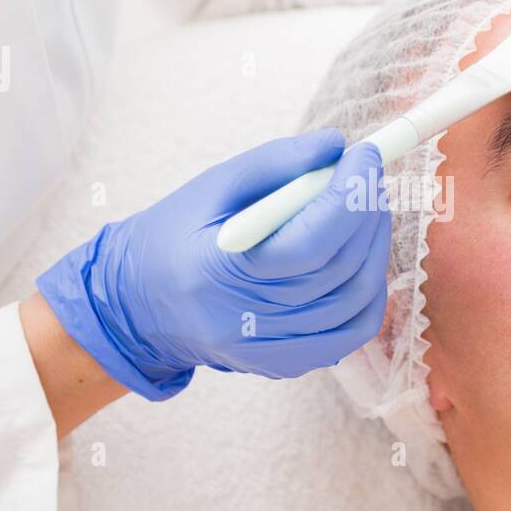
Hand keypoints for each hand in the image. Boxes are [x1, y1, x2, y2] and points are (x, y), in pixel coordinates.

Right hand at [36, 129, 390, 399]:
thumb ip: (274, 162)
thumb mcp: (212, 186)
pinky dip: (370, 291)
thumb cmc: (174, 234)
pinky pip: (350, 332)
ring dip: (374, 248)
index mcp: (217, 274)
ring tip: (366, 210)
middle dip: (366, 214)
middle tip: (369, 178)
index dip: (349, 198)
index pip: (308, 244)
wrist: (137, 305)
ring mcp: (266, 352)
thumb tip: (337, 145)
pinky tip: (364, 257)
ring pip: (353, 301)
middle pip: (338, 271)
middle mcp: (243, 322)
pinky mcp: (284, 364)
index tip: (367, 157)